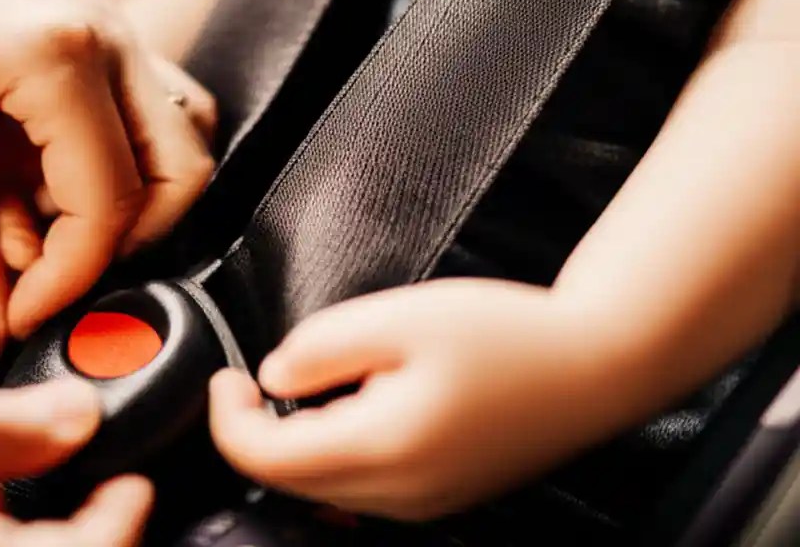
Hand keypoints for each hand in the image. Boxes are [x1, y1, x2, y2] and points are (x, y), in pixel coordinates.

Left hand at [0, 60, 213, 332]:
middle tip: (53, 275)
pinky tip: (54, 180)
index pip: (107, 205)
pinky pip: (151, 110)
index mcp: (64, 60)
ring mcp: (117, 33)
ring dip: (135, 203)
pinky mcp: (102, 34)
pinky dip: (122, 161)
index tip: (15, 316)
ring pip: (181, 141)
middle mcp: (113, 43)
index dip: (67, 281)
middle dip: (124, 245)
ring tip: (57, 230)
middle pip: (180, 178)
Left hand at [209, 279, 632, 520]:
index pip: (266, 460)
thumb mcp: (398, 317)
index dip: (228, 419)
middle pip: (289, 482)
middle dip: (256, 432)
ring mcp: (423, 504)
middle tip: (250, 380)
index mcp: (383, 448)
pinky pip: (362, 487)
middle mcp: (400, 494)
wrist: (595, 364)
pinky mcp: (440, 497)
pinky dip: (335, 452)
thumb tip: (273, 378)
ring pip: (323, 489)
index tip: (226, 378)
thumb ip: (322, 347)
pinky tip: (354, 406)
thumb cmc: (505, 333)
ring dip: (296, 444)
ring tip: (313, 385)